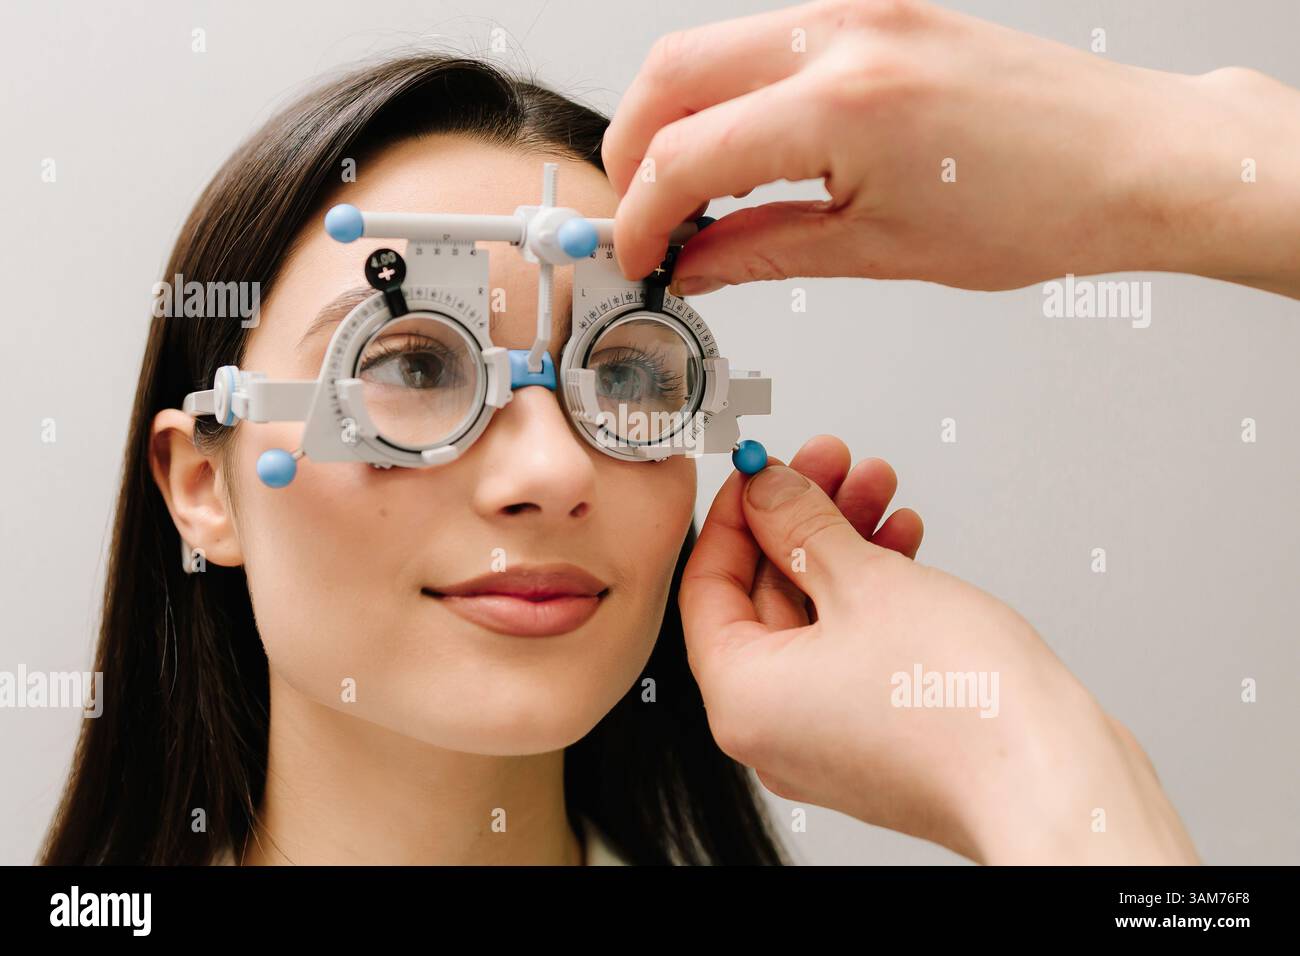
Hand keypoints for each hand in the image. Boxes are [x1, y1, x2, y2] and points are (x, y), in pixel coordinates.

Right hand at [603, 0, 1299, 298]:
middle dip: (633, 153)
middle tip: (644, 219)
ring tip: (694, 196)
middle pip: (669, 74)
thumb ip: (765, 252)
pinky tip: (745, 153)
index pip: (682, 156)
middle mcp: (842, 34)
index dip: (640, 217)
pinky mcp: (876, 10)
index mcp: (843, 105)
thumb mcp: (880, 249)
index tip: (636, 255)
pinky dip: (731, 97)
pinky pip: (765, 42)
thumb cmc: (1041, 205)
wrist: (1129, 156)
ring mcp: (860, 9)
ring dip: (677, 120)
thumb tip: (696, 264)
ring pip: (710, 48)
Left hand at [680, 434, 1199, 862]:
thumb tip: (766, 488)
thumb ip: (801, 525)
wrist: (1052, 782)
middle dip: (803, 518)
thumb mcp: (864, 581)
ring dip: (844, 545)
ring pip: (816, 618)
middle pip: (765, 596)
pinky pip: (851, 649)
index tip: (762, 468)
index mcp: (741, 699)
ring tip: (878, 486)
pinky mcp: (875, 736)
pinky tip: (902, 540)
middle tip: (830, 462)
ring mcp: (825, 737)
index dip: (736, 514)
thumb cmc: (961, 708)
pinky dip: (871, 593)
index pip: (707, 585)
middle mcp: (772, 729)